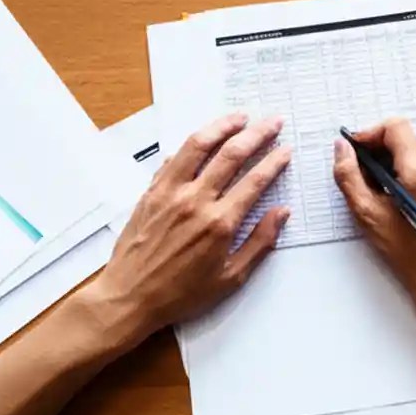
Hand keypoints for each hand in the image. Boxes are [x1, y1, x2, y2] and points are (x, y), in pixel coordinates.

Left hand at [84, 113, 291, 345]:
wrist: (129, 297)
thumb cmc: (179, 294)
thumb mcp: (230, 278)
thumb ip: (260, 242)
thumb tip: (281, 213)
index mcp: (220, 224)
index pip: (255, 180)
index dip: (274, 161)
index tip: (285, 150)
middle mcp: (195, 201)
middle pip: (232, 154)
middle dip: (257, 133)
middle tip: (272, 122)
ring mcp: (170, 193)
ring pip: (198, 145)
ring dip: (222, 126)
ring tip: (239, 117)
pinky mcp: (152, 192)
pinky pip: (173, 159)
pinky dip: (191, 144)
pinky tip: (202, 140)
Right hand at [333, 118, 415, 307]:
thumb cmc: (407, 251)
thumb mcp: (367, 214)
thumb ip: (349, 175)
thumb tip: (341, 147)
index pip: (395, 126)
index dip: (370, 133)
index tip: (355, 149)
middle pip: (403, 138)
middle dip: (378, 151)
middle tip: (363, 176)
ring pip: (412, 150)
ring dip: (392, 162)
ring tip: (380, 191)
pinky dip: (406, 170)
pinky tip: (397, 195)